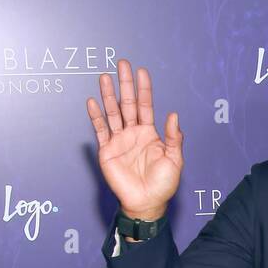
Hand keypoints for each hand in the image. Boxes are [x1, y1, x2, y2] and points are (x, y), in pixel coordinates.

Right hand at [86, 59, 182, 219]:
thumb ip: (173, 138)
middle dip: (125, 84)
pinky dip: (96, 117)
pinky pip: (100, 131)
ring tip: (104, 77)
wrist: (146, 203)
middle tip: (122, 64)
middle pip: (127, 104)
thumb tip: (173, 115)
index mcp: (150, 134)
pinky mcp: (107, 151)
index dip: (144, 89)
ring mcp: (119, 141)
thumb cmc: (162, 184)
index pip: (145, 106)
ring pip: (112, 113)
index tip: (142, 72)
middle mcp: (133, 134)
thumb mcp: (174, 160)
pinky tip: (92, 102)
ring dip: (108, 95)